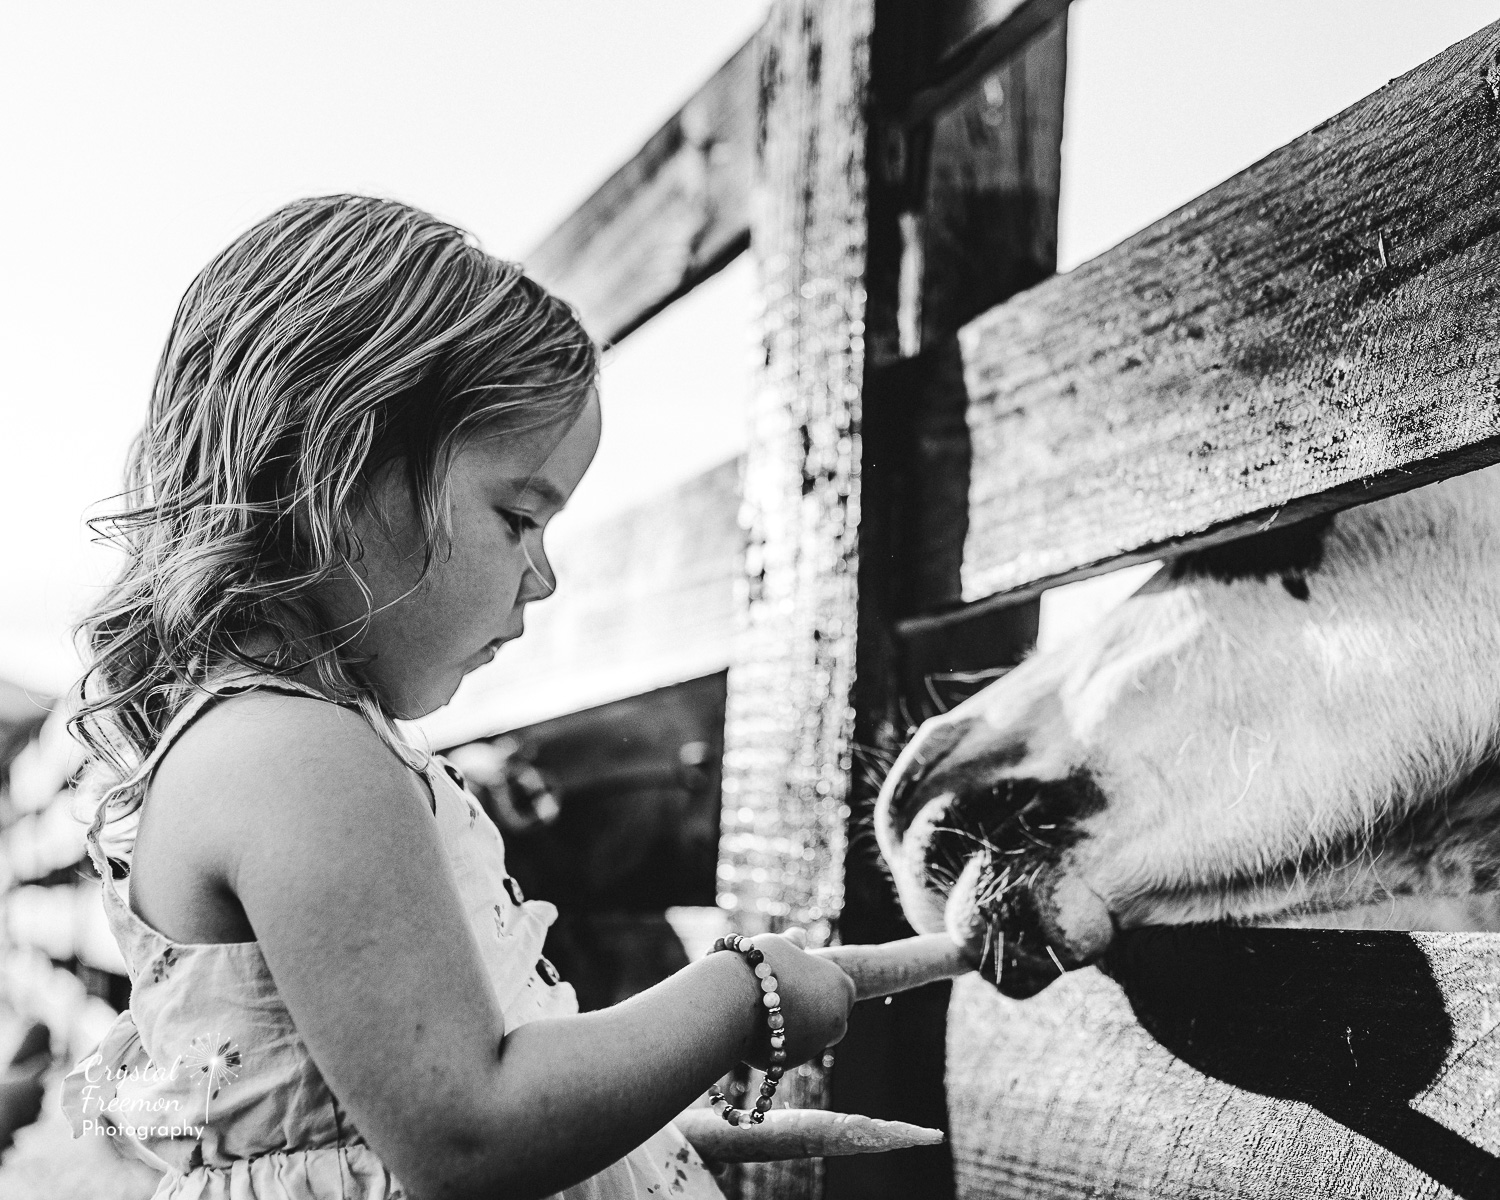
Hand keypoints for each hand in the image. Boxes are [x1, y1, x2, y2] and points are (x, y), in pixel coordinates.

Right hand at [736, 934, 855, 1068]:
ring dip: (790, 1025)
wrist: (730, 999)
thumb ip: (793, 943)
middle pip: (830, 1017)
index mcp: (841, 986)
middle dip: (811, 1009)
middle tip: (783, 997)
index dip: (820, 982)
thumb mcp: (778, 944)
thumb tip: (798, 937)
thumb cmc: (758, 965)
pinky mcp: (789, 1062)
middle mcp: (836, 1019)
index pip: (842, 987)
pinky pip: (782, 1050)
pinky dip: (771, 1041)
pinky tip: (752, 1026)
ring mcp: (814, 1044)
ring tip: (760, 1007)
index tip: (800, 979)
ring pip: (806, 1035)